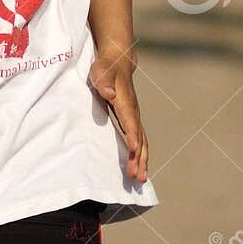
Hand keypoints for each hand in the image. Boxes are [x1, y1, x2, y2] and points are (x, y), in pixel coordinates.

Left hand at [89, 44, 148, 181]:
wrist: (118, 63)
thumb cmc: (106, 68)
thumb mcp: (100, 71)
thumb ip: (103, 80)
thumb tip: (108, 92)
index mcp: (125, 103)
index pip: (130, 122)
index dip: (132, 135)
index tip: (134, 150)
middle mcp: (133, 113)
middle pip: (139, 138)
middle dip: (138, 157)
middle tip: (137, 176)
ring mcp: (134, 118)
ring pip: (142, 142)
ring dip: (141, 161)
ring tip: (140, 179)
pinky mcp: (132, 121)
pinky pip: (139, 141)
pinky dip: (141, 156)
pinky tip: (139, 168)